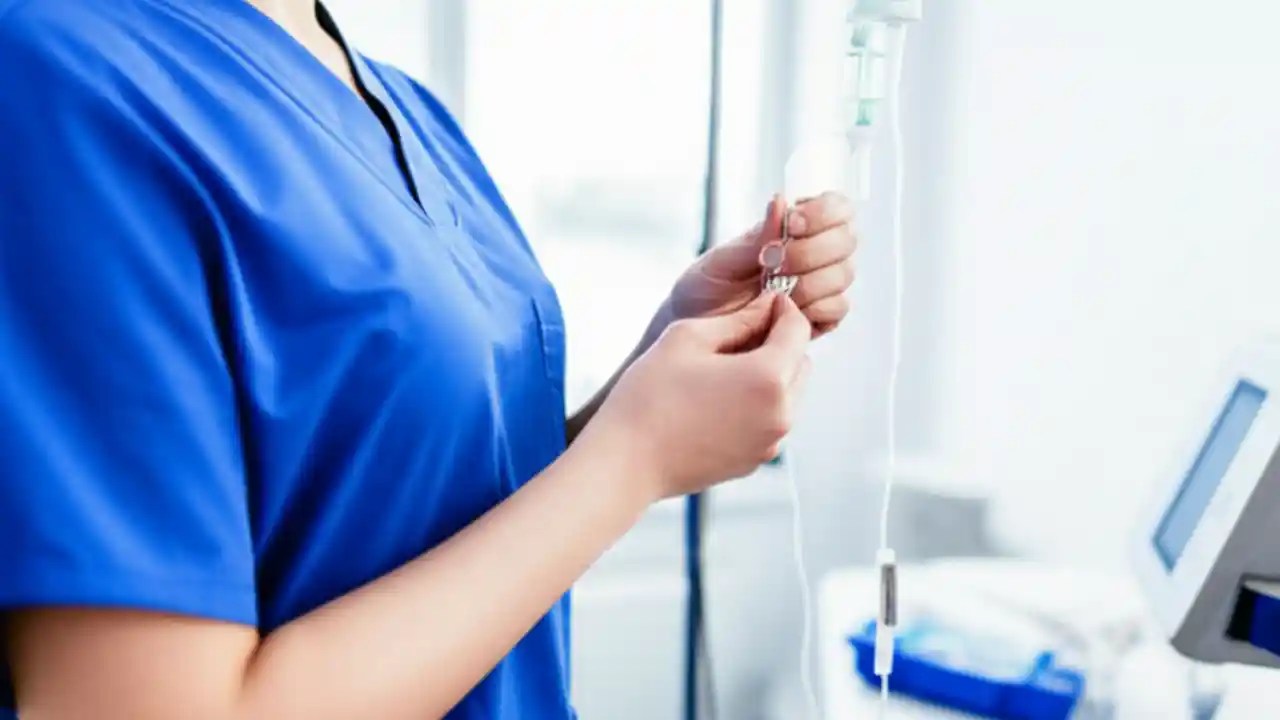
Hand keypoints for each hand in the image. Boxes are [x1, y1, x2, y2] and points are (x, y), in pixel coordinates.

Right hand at [587, 293, 812, 500]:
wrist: (626, 462)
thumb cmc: (649, 398)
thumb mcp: (687, 338)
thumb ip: (737, 319)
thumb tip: (765, 307)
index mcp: (768, 379)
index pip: (798, 330)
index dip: (782, 308)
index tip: (764, 302)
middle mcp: (780, 415)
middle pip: (801, 363)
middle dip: (779, 343)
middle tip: (737, 335)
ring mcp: (769, 443)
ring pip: (789, 394)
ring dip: (769, 375)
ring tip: (722, 370)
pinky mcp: (754, 460)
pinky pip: (771, 420)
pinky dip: (757, 404)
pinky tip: (717, 399)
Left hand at [666, 192, 857, 338]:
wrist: (695, 330)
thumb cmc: (705, 290)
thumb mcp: (723, 261)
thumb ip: (757, 237)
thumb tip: (781, 202)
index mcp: (796, 228)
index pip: (837, 207)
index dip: (822, 213)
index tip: (792, 224)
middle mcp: (816, 254)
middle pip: (846, 239)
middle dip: (810, 252)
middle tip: (773, 265)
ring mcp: (821, 287)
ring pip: (843, 274)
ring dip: (808, 282)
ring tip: (772, 291)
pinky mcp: (820, 319)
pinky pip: (837, 309)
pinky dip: (813, 309)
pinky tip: (785, 310)